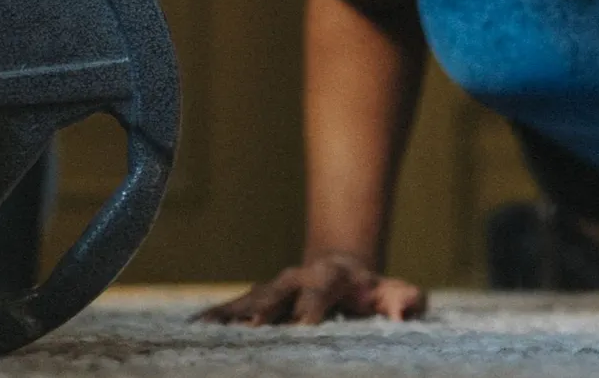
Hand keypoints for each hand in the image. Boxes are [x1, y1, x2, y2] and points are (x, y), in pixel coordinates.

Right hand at [195, 252, 426, 325]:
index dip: (313, 308)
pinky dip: (214, 316)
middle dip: (266, 308)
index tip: (304, 326)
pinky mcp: (256, 299)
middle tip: (253, 327)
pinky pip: (232, 307)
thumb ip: (404, 301)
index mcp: (332, 278)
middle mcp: (298, 279)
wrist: (344, 270)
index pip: (322, 292)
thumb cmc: (374, 292)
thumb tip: (401, 313)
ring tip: (208, 328)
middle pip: (280, 293)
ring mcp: (275, 288)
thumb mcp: (397, 293)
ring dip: (232, 314)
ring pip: (250, 299)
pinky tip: (194, 327)